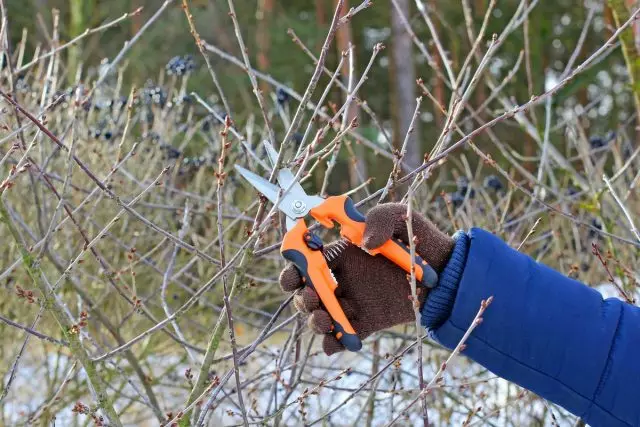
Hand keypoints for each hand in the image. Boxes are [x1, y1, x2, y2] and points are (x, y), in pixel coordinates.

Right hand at [279, 203, 454, 354]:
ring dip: (313, 320)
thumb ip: (380, 218)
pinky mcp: (366, 324)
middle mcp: (341, 279)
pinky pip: (341, 339)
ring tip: (325, 320)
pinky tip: (337, 340)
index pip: (305, 261)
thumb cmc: (419, 239)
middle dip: (301, 298)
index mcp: (340, 253)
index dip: (292, 268)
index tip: (294, 275)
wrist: (445, 273)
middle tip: (313, 298)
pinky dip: (334, 343)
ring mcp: (352, 303)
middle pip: (306, 292)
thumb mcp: (400, 217)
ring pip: (319, 316)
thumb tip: (366, 243)